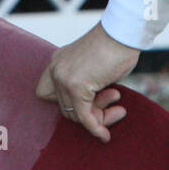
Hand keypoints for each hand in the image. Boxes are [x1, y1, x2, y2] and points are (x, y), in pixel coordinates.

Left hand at [35, 21, 139, 142]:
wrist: (123, 34)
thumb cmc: (116, 48)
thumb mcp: (94, 68)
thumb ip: (86, 87)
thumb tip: (91, 115)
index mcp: (57, 62)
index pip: (45, 94)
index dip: (65, 103)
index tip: (89, 104)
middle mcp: (56, 69)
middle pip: (64, 108)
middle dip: (89, 112)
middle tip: (114, 106)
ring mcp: (64, 78)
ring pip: (75, 115)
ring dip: (98, 118)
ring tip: (119, 110)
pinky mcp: (76, 87)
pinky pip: (84, 117)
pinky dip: (96, 128)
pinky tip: (105, 135)